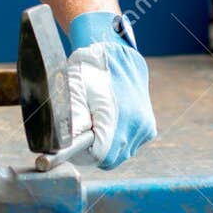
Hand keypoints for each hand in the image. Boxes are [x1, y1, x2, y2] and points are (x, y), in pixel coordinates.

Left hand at [65, 11, 156, 168]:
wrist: (116, 54)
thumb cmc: (90, 70)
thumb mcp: (75, 90)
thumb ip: (72, 122)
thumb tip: (63, 145)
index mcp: (119, 117)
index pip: (99, 156)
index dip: (83, 152)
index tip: (75, 140)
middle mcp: (137, 125)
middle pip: (109, 159)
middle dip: (94, 148)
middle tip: (85, 126)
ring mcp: (145, 128)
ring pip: (119, 154)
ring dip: (106, 143)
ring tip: (98, 117)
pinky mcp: (148, 128)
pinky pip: (127, 145)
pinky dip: (117, 138)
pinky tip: (110, 117)